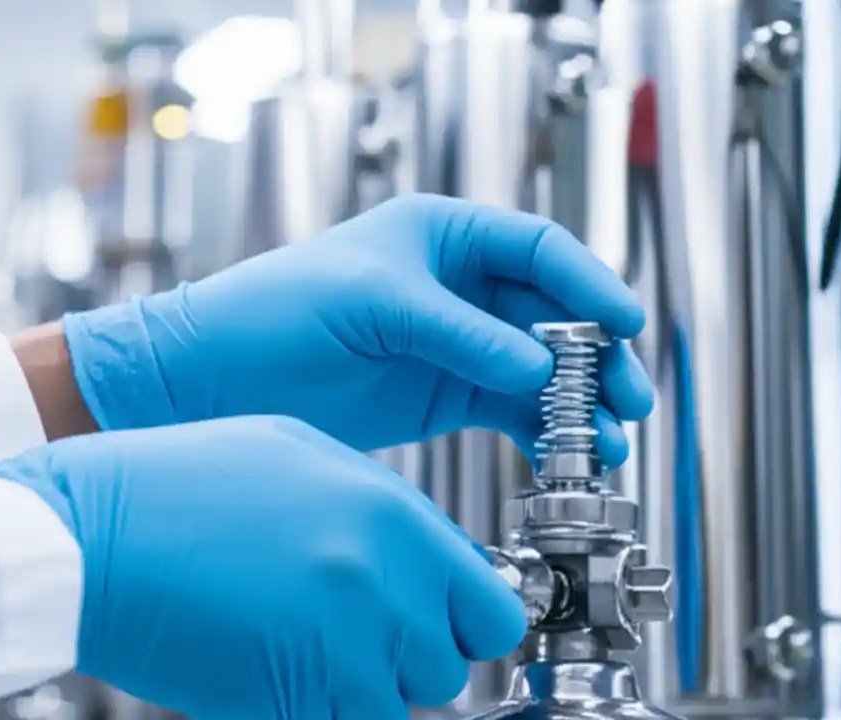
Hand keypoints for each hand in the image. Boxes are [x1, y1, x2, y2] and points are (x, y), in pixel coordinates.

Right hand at [0, 416, 524, 718]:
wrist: (84, 537)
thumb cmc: (177, 486)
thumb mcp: (300, 456)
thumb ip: (385, 510)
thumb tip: (437, 557)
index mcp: (389, 515)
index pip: (494, 608)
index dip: (465, 621)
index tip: (440, 623)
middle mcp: (379, 582)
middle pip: (450, 665)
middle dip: (412, 658)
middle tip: (354, 634)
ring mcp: (338, 648)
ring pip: (400, 705)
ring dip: (363, 689)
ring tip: (302, 646)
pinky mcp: (291, 700)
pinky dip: (319, 710)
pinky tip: (273, 668)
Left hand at [64, 194, 652, 462]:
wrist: (210, 378)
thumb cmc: (275, 313)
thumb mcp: (374, 306)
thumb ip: (460, 335)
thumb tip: (542, 369)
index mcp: (443, 235)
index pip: (539, 250)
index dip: (589, 285)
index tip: (626, 323)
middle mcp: (458, 284)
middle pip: (553, 314)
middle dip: (597, 356)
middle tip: (630, 399)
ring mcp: (454, 342)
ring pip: (540, 367)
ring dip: (579, 403)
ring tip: (610, 443)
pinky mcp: (442, 394)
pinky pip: (510, 408)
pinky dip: (542, 431)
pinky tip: (566, 456)